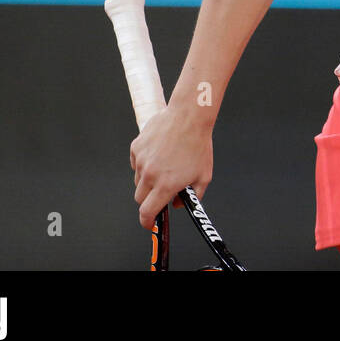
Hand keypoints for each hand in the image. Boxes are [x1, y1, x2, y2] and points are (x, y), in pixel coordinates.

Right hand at [130, 103, 213, 229]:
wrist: (189, 117)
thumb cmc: (198, 144)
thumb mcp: (204, 175)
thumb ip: (192, 196)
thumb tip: (178, 204)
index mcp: (166, 185)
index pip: (147, 212)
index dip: (147, 222)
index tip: (150, 223)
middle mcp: (150, 175)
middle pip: (140, 198)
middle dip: (149, 199)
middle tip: (162, 190)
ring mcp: (141, 160)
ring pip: (138, 179)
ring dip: (148, 179)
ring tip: (166, 165)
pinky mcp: (136, 147)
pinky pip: (136, 162)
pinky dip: (145, 163)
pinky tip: (160, 152)